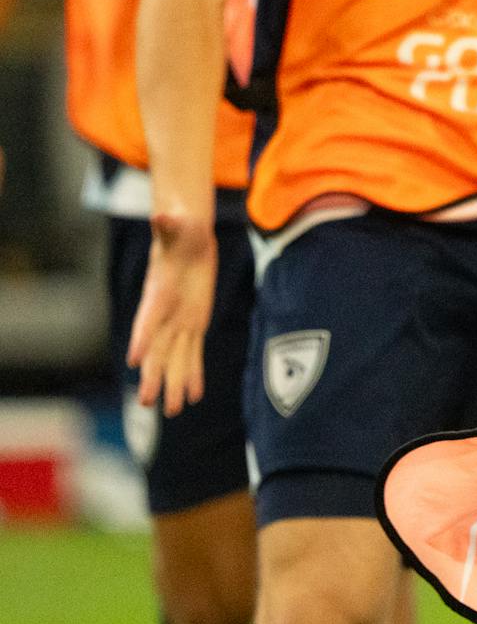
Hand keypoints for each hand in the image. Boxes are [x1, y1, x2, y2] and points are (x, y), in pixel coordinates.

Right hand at [128, 207, 216, 415]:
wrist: (186, 239)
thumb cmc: (180, 231)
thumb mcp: (178, 226)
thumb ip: (171, 224)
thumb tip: (165, 213)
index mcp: (159, 294)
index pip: (148, 319)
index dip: (142, 338)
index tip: (134, 360)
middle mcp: (165, 314)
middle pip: (158, 348)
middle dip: (154, 375)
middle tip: (147, 401)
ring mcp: (179, 321)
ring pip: (175, 358)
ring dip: (174, 383)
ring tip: (171, 411)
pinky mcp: (194, 323)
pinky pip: (192, 352)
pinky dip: (193, 373)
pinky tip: (192, 396)